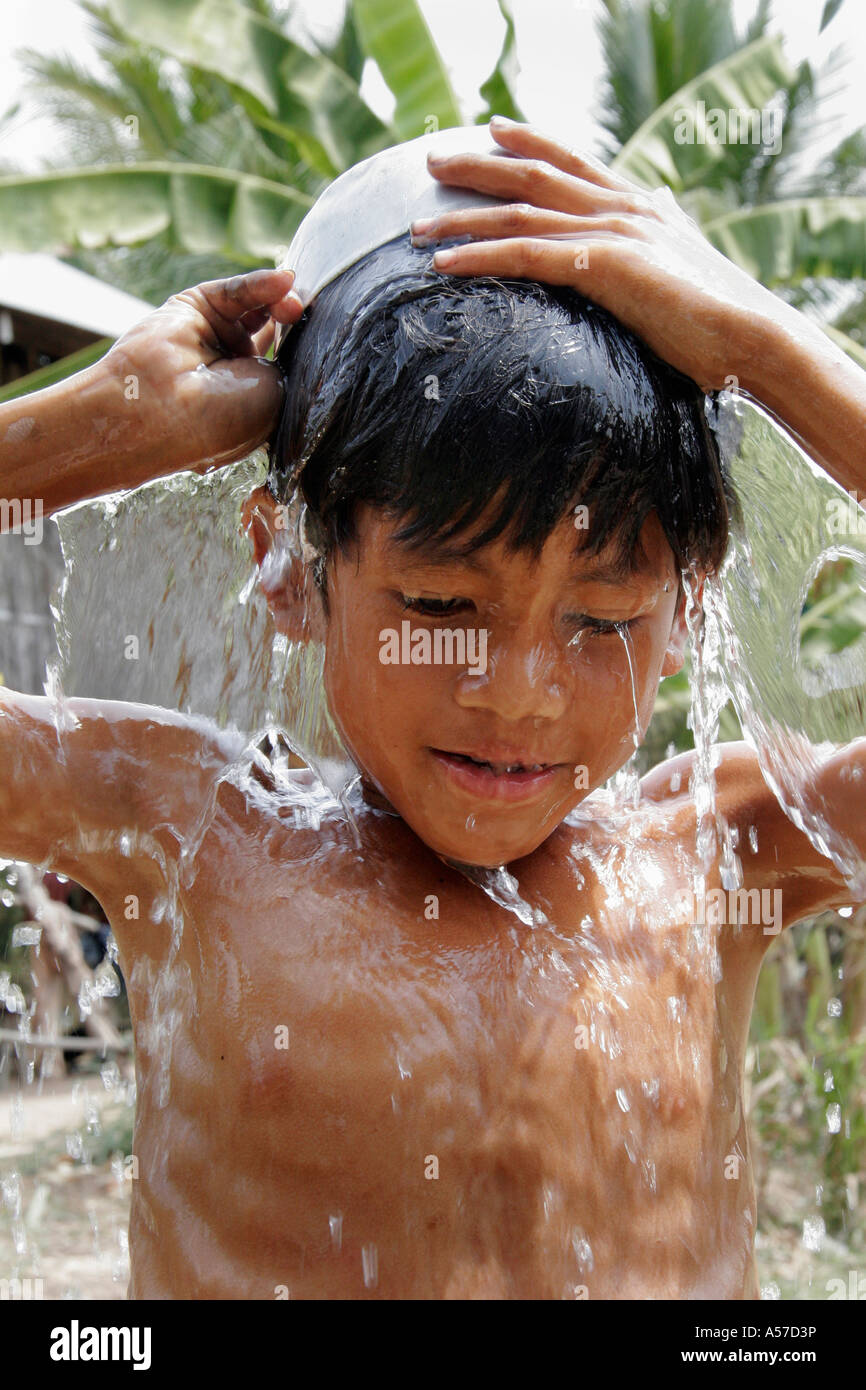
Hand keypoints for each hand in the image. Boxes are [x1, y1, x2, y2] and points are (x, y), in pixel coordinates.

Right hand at [103, 269, 303, 474]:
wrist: (163, 411)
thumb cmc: (221, 421)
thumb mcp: (277, 397)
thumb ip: (295, 364)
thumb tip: (310, 334)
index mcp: (251, 400)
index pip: (286, 365)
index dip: (309, 349)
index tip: (335, 338)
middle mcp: (232, 369)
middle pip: (275, 331)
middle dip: (296, 323)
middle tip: (314, 318)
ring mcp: (213, 337)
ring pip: (257, 308)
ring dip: (282, 301)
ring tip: (298, 301)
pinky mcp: (193, 308)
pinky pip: (236, 292)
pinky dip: (261, 284)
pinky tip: (283, 280)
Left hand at [414, 117, 788, 392]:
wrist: (752, 338)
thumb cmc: (721, 324)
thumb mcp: (683, 278)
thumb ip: (656, 256)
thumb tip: (649, 242)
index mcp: (642, 206)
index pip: (575, 160)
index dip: (530, 143)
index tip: (494, 131)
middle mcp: (624, 207)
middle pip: (534, 177)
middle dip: (478, 167)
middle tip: (431, 164)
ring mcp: (613, 232)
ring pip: (519, 216)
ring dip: (461, 219)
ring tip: (415, 227)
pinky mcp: (604, 266)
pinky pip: (525, 256)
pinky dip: (480, 256)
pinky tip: (444, 262)